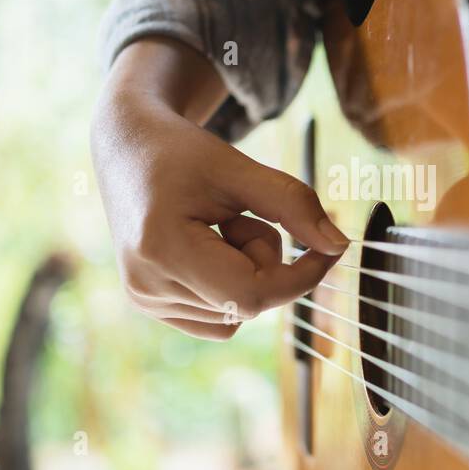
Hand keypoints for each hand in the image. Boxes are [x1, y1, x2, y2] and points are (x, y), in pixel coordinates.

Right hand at [91, 39, 347, 339]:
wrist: (128, 150)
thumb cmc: (183, 153)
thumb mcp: (241, 168)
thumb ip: (293, 205)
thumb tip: (339, 246)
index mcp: (162, 248)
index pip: (252, 294)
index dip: (300, 278)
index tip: (326, 250)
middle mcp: (146, 286)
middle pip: (249, 303)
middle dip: (265, 261)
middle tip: (239, 215)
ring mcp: (145, 301)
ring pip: (237, 313)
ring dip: (247, 272)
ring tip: (216, 228)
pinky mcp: (150, 306)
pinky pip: (220, 318)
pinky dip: (230, 287)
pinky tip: (207, 249)